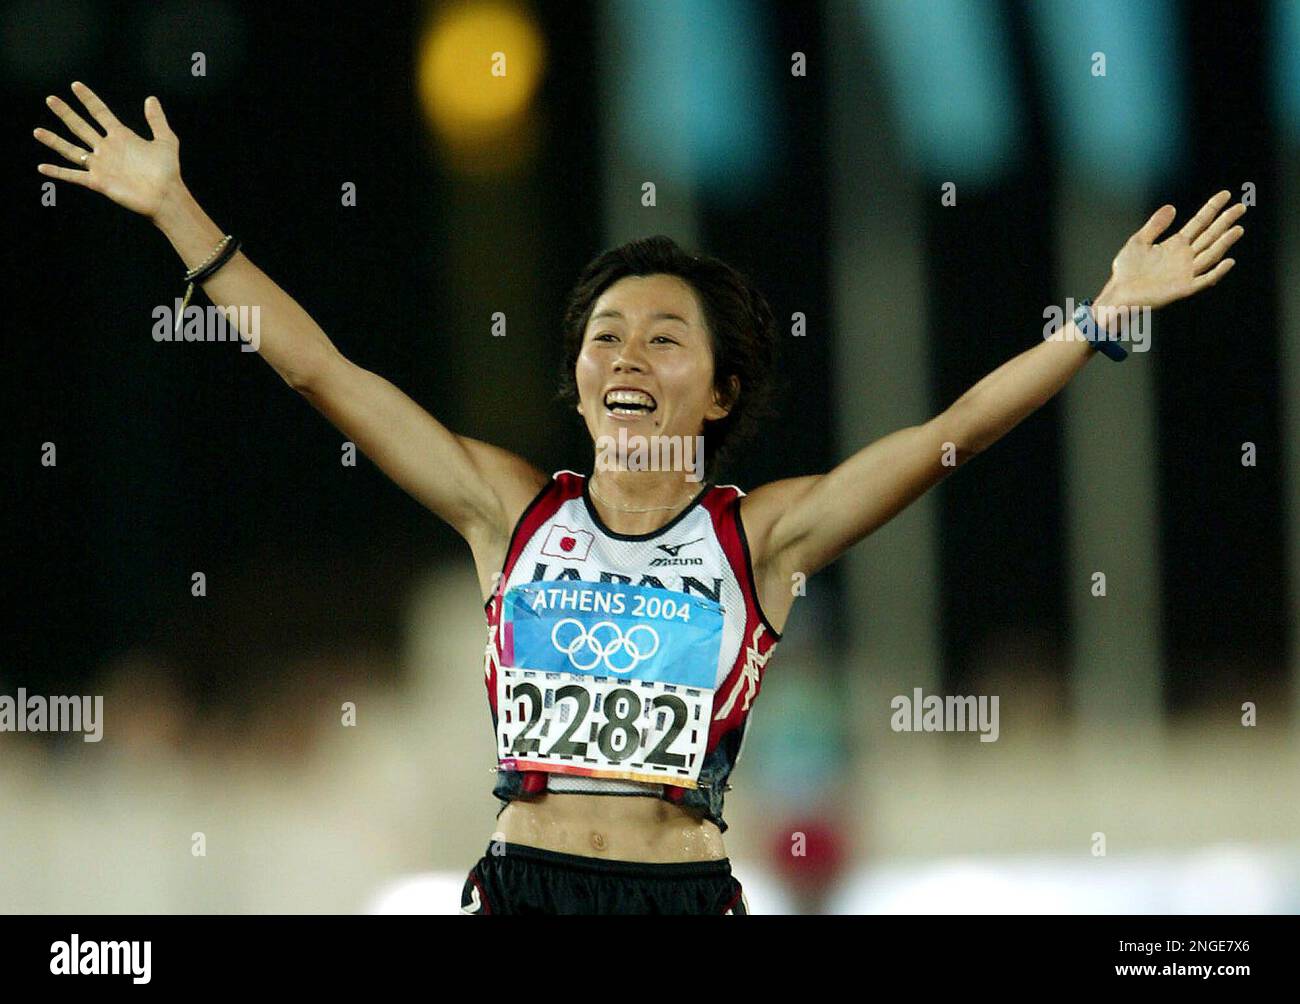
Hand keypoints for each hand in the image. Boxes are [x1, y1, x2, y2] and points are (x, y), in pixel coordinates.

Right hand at [35, 81, 181, 221]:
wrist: (165, 196)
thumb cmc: (168, 171)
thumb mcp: (166, 141)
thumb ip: (157, 120)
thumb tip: (151, 98)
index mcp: (121, 137)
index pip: (100, 113)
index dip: (88, 99)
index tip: (75, 85)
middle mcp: (107, 149)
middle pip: (81, 127)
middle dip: (66, 114)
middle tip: (50, 99)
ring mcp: (101, 165)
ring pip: (72, 150)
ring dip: (54, 141)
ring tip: (37, 131)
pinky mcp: (98, 182)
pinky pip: (74, 176)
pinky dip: (58, 172)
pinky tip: (42, 167)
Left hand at [1100, 190, 1245, 313]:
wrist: (1119, 294)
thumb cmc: (1126, 271)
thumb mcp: (1138, 242)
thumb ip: (1155, 225)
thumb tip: (1171, 207)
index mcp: (1176, 244)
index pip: (1199, 223)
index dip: (1212, 208)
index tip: (1225, 194)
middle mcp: (1185, 256)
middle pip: (1210, 235)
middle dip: (1225, 221)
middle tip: (1241, 207)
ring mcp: (1186, 272)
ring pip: (1211, 254)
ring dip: (1224, 243)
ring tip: (1237, 228)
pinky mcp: (1184, 287)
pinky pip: (1205, 279)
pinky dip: (1217, 272)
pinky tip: (1229, 261)